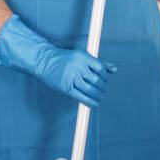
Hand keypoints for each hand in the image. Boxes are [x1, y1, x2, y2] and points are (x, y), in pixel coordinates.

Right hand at [0, 15, 115, 107]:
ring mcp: (71, 77)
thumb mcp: (81, 56)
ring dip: (98, 95)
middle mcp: (77, 66)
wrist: (44, 61)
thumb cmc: (64, 58)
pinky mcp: (66, 87)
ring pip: (90, 90)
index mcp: (82, 57)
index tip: (105, 80)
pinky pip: (81, 97)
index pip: (100, 69)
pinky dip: (90, 102)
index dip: (105, 77)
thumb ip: (98, 63)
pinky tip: (95, 103)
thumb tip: (114, 69)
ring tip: (100, 96)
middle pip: (96, 80)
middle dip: (102, 87)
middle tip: (103, 89)